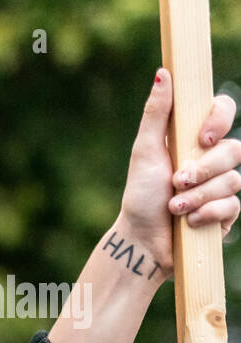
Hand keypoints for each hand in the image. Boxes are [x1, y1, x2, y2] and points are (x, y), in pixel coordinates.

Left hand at [118, 68, 240, 278]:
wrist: (140, 240)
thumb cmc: (139, 196)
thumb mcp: (145, 152)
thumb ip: (156, 114)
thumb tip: (163, 72)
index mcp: (194, 140)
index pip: (224, 111)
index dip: (220, 119)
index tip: (203, 138)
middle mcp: (212, 160)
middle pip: (234, 149)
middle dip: (203, 170)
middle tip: (177, 182)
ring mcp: (222, 186)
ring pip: (233, 180)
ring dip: (198, 196)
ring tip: (174, 207)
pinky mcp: (226, 213)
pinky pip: (234, 206)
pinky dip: (207, 214)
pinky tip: (188, 221)